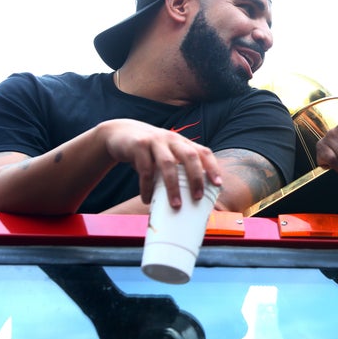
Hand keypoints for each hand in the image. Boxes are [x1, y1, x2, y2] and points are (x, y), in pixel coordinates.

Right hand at [99, 119, 221, 207]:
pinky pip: (145, 169)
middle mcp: (172, 139)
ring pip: (168, 164)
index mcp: (182, 143)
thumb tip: (189, 201)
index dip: (213, 168)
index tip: (218, 185)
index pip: (203, 152)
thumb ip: (176, 170)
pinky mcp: (138, 145)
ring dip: (173, 186)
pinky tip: (147, 199)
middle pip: (190, 156)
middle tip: (197, 197)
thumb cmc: (149, 151)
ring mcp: (155, 140)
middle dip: (196, 178)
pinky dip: (147, 187)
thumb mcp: (165, 155)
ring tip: (176, 205)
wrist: (119, 133)